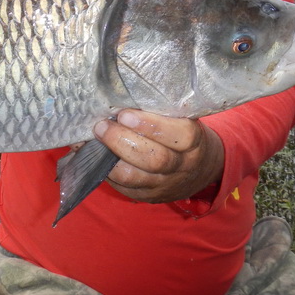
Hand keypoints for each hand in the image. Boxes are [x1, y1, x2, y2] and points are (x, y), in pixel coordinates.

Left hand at [93, 110, 224, 202]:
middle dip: (121, 140)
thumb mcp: (181, 120)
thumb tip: (121, 97)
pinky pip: (122, 186)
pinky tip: (95, 155)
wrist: (199, 171)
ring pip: (133, 177)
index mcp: (193, 143)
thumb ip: (160, 111)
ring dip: (109, 157)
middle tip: (102, 126)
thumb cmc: (181, 135)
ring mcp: (163, 185)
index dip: (149, 125)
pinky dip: (106, 170)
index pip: (180, 135)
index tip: (124, 114)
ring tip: (96, 138)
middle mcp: (181, 167)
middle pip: (153, 159)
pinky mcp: (146, 196)